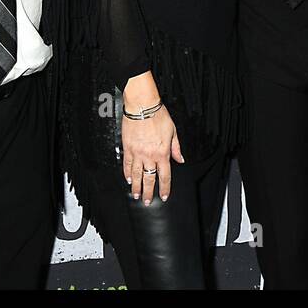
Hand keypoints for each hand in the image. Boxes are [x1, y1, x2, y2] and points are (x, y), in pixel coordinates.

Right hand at [120, 72, 182, 204]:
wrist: (142, 106)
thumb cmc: (158, 115)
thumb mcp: (172, 131)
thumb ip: (176, 148)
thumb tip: (180, 159)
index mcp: (162, 153)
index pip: (165, 175)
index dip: (165, 187)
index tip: (164, 196)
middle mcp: (149, 155)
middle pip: (149, 179)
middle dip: (149, 192)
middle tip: (147, 201)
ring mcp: (137, 152)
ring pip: (136, 174)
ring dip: (136, 186)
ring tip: (136, 194)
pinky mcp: (127, 147)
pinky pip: (127, 164)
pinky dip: (127, 173)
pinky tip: (128, 179)